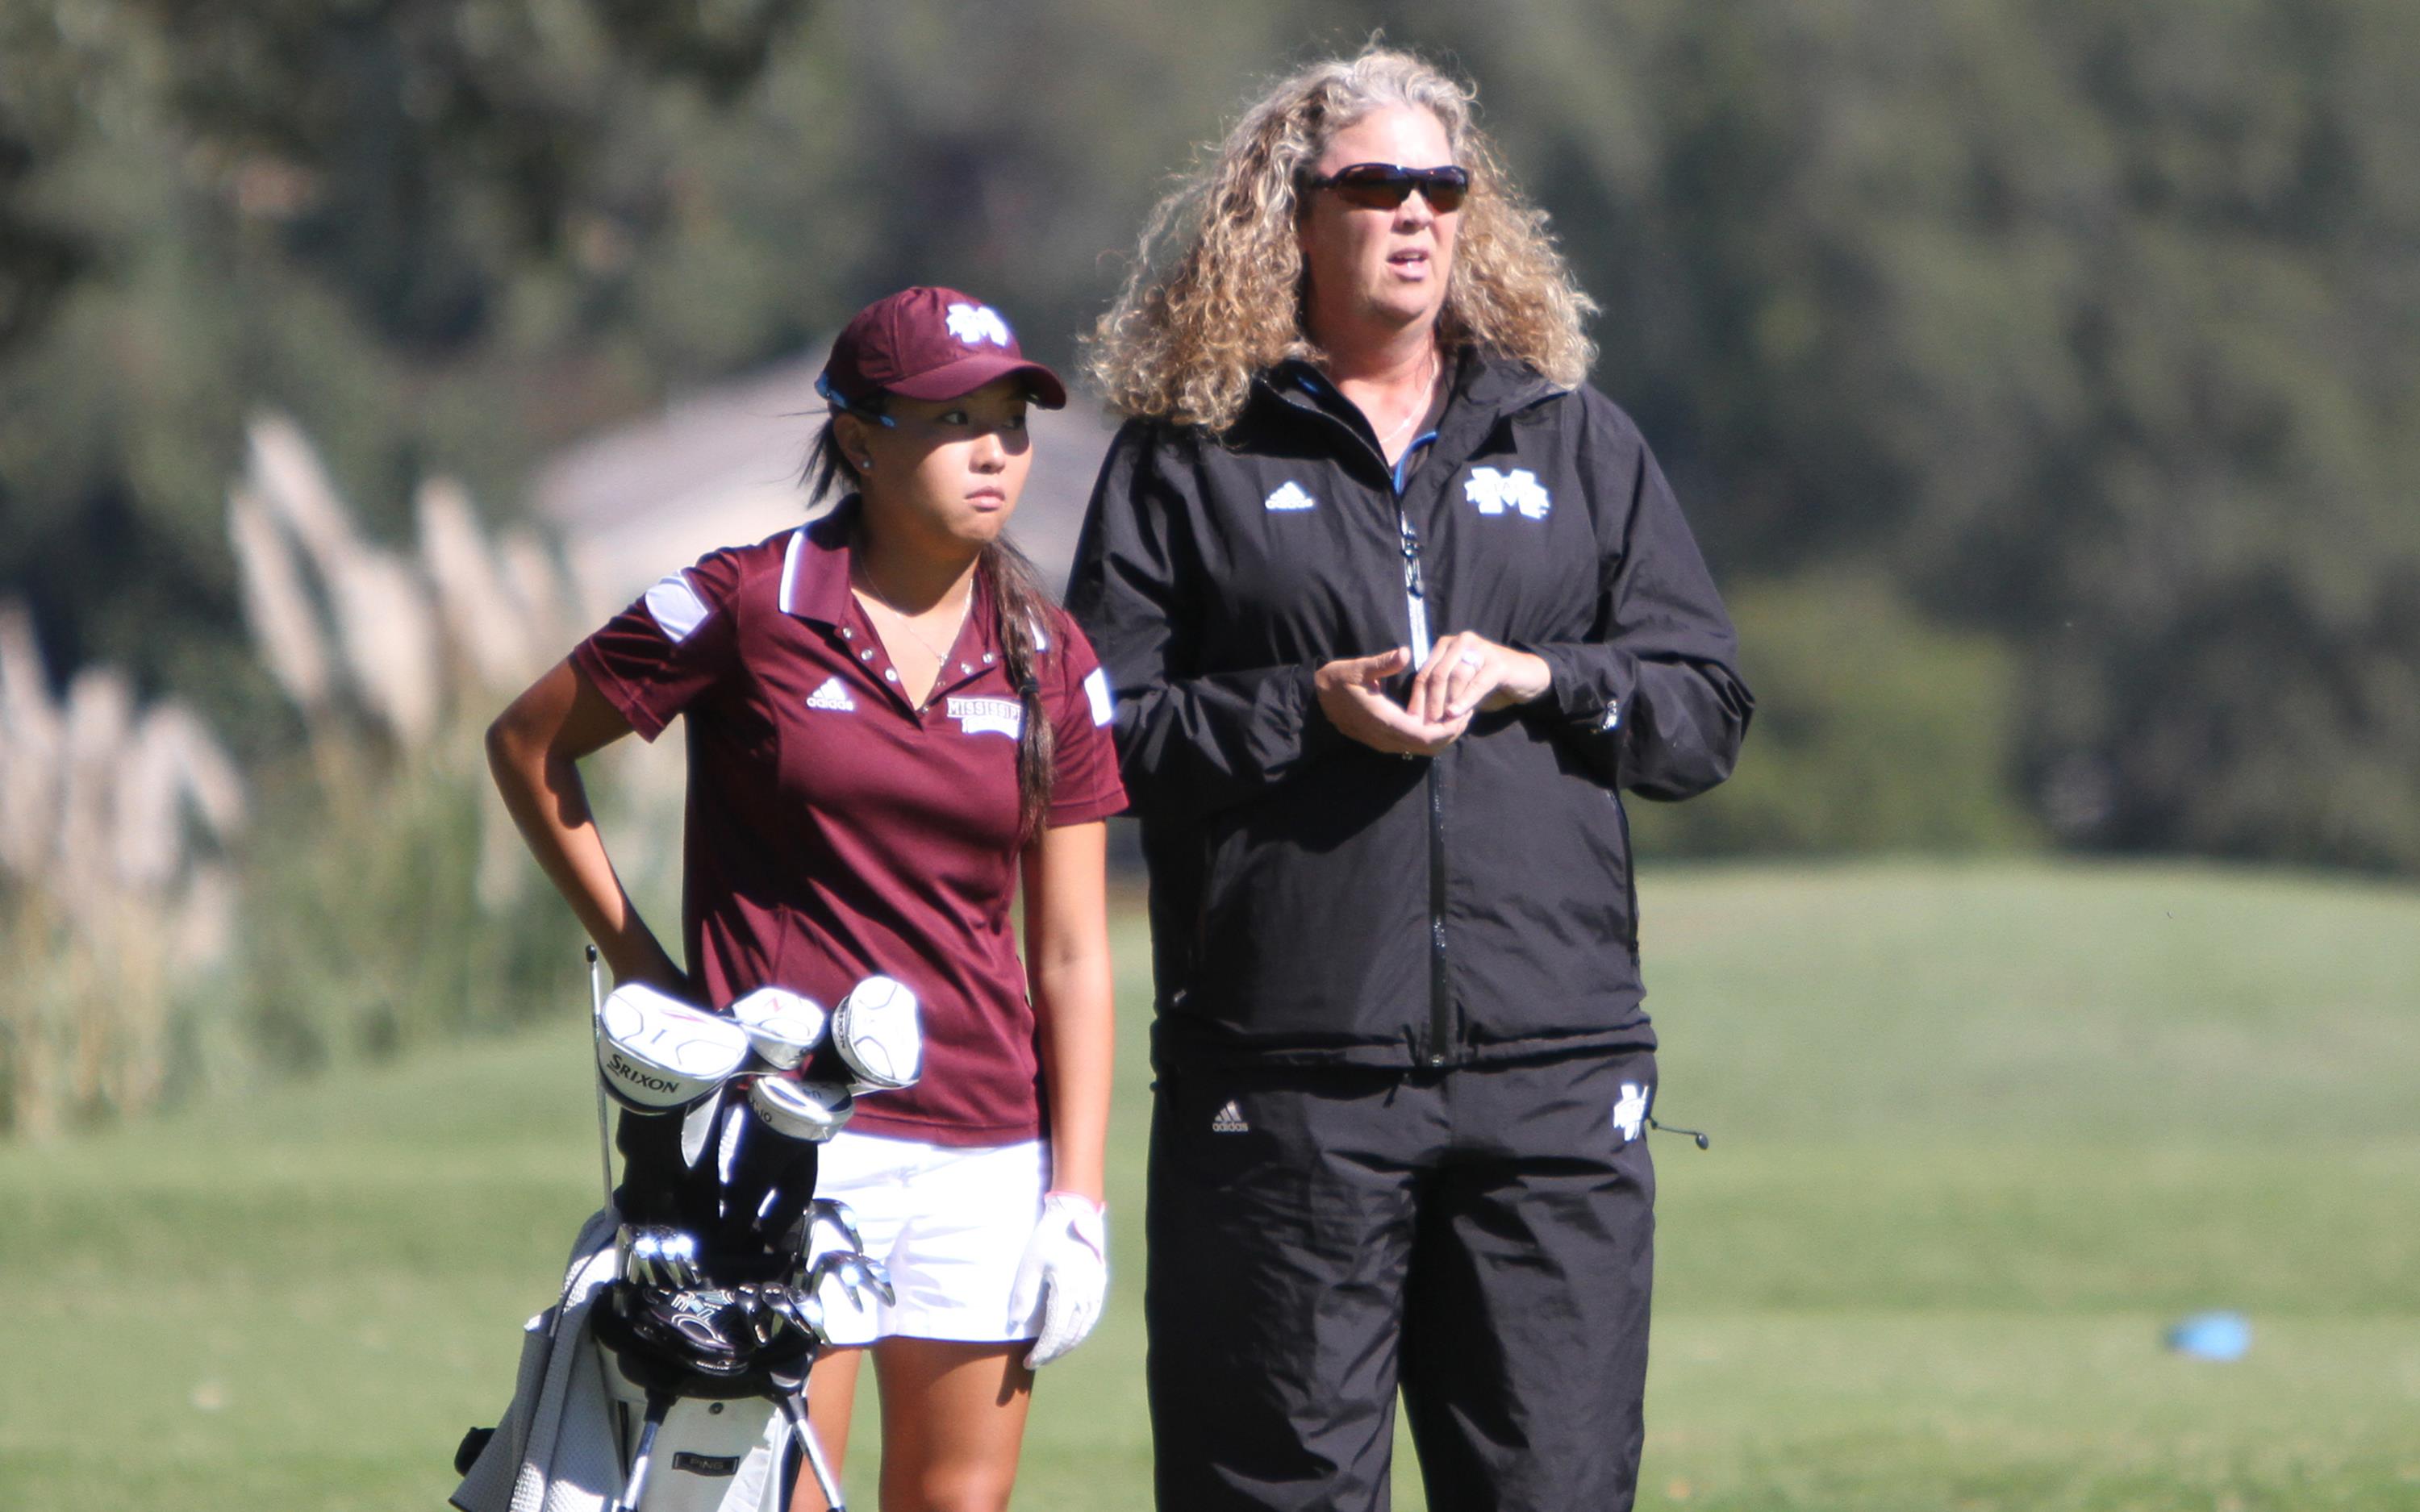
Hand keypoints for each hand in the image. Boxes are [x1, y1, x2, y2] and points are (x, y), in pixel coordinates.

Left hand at [1007, 1192, 1107, 1367]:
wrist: (1074, 1215)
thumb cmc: (1048, 1238)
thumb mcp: (1029, 1265)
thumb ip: (1023, 1296)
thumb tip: (1015, 1324)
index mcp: (1068, 1290)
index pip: (1055, 1333)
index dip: (1043, 1351)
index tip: (1029, 1362)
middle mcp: (1086, 1294)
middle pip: (1071, 1335)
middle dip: (1053, 1352)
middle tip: (1036, 1361)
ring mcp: (1096, 1291)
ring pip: (1083, 1329)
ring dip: (1067, 1345)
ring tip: (1050, 1353)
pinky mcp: (1100, 1286)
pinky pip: (1091, 1317)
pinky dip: (1080, 1332)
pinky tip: (1070, 1336)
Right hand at [1313, 648, 1470, 755]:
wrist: (1315, 699)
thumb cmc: (1337, 680)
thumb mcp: (1357, 668)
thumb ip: (1382, 663)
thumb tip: (1405, 652)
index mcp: (1384, 720)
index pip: (1425, 735)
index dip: (1448, 729)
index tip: (1464, 713)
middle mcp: (1386, 737)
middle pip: (1428, 747)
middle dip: (1450, 734)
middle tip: (1467, 715)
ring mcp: (1383, 742)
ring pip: (1421, 749)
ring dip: (1441, 737)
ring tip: (1457, 717)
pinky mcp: (1382, 741)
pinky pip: (1412, 745)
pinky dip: (1428, 737)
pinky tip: (1436, 720)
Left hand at [1408, 632, 1551, 722]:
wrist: (1526, 676)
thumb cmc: (1488, 682)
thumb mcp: (1460, 685)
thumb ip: (1441, 692)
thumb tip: (1418, 714)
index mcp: (1446, 645)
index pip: (1425, 672)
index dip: (1417, 698)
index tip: (1412, 721)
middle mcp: (1461, 642)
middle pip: (1437, 675)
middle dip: (1430, 703)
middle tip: (1426, 726)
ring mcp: (1481, 650)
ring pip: (1455, 678)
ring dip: (1446, 704)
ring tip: (1441, 724)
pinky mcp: (1497, 664)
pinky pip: (1476, 684)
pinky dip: (1464, 700)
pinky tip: (1455, 714)